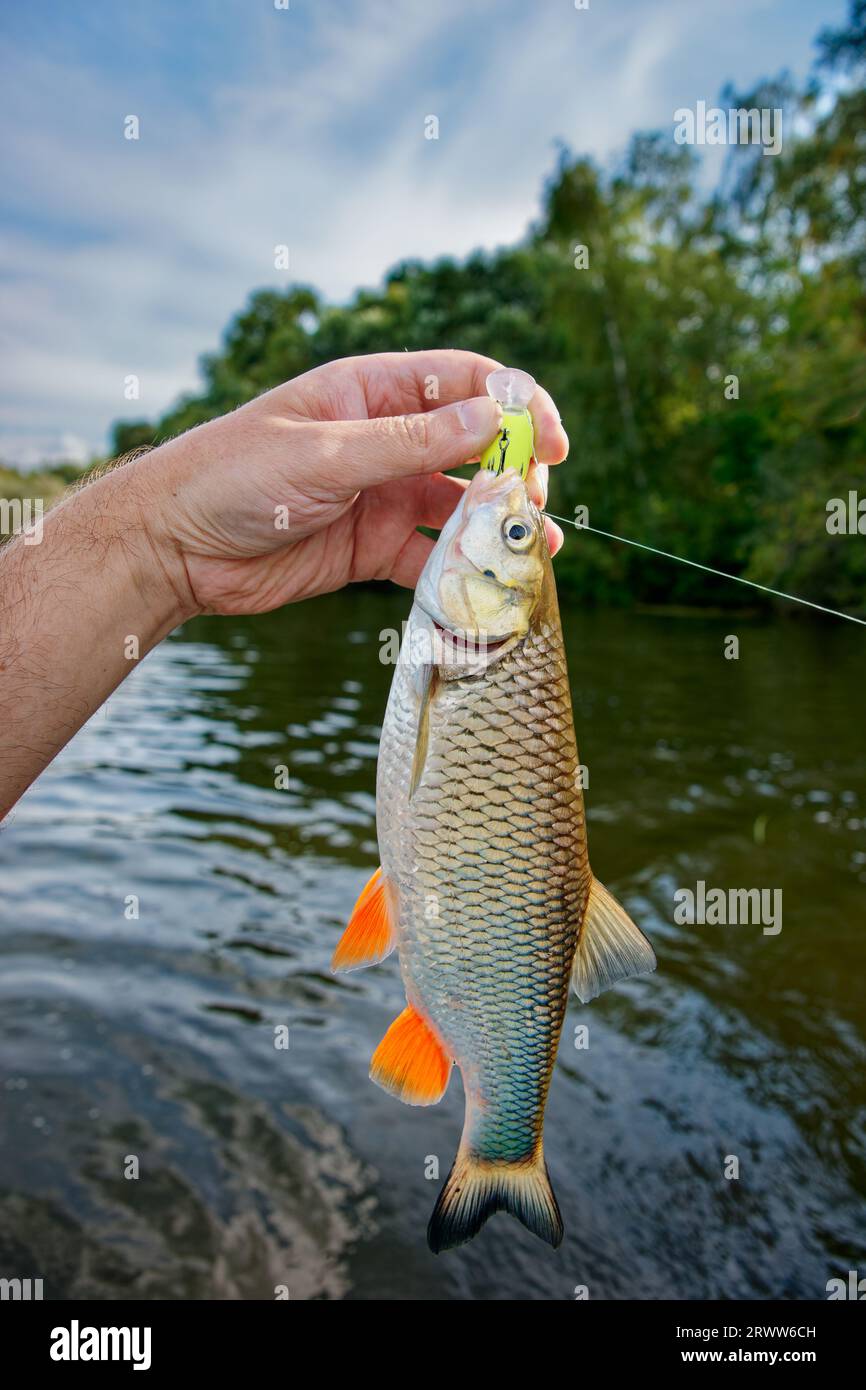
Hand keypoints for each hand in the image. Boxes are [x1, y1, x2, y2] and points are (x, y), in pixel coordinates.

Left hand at [144, 350, 567, 615]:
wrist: (173, 548)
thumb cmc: (233, 475)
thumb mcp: (325, 453)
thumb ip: (410, 441)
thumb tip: (492, 420)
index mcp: (371, 391)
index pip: (465, 382)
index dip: (516, 406)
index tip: (550, 443)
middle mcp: (385, 440)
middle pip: (473, 447)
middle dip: (513, 472)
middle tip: (534, 507)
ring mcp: (381, 495)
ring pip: (459, 508)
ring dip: (498, 527)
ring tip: (536, 551)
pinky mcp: (370, 549)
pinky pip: (430, 560)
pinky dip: (461, 575)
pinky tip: (489, 590)